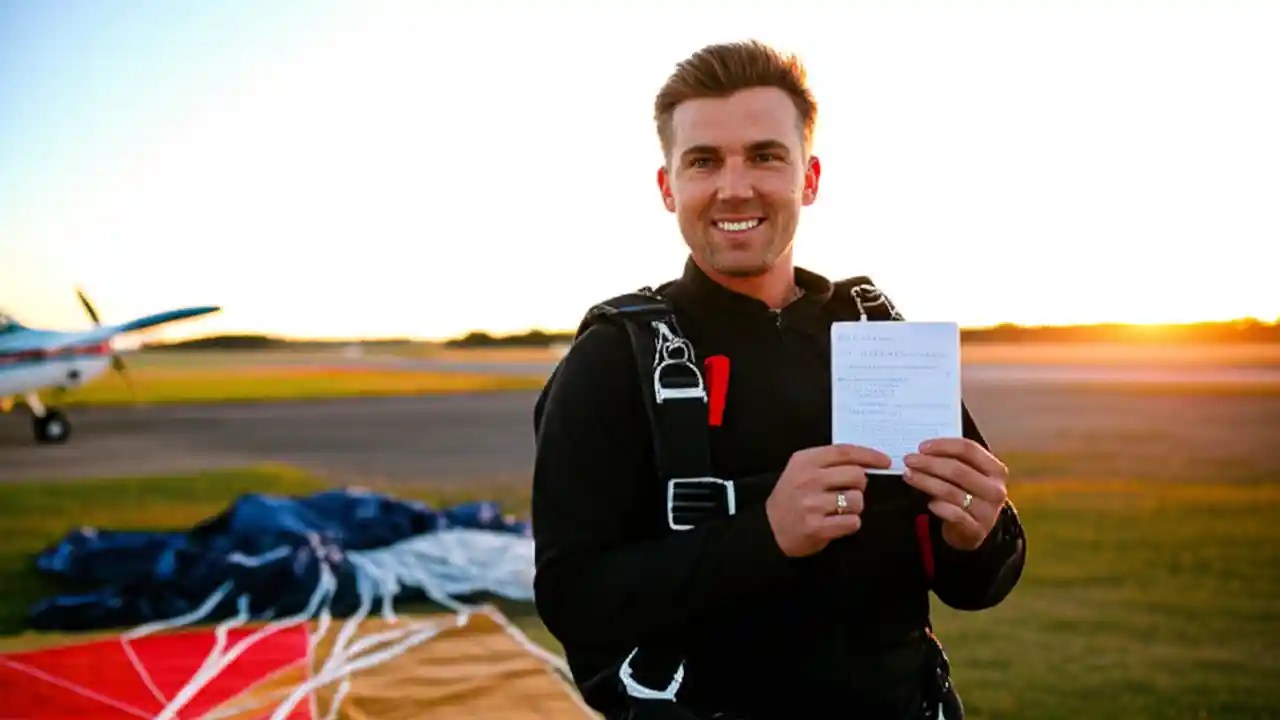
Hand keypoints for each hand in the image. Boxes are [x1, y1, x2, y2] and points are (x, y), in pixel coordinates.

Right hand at [765, 444, 891, 557]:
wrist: (769, 528)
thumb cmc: (791, 497)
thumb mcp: (801, 470)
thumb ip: (828, 462)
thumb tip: (867, 460)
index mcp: (804, 461)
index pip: (845, 452)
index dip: (869, 455)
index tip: (884, 461)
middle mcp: (807, 479)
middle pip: (856, 475)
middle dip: (860, 485)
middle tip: (849, 491)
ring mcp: (811, 504)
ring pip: (857, 500)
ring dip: (855, 507)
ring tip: (840, 509)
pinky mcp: (816, 527)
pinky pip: (852, 522)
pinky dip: (850, 524)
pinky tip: (837, 523)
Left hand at [903, 438, 1009, 550]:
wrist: (975, 529)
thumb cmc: (968, 494)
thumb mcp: (969, 475)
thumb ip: (953, 460)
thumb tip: (923, 450)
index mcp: (995, 470)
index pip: (969, 450)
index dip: (943, 446)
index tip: (921, 447)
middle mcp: (995, 489)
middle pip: (957, 470)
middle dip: (929, 463)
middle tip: (909, 460)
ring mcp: (987, 511)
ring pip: (951, 491)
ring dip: (926, 482)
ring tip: (909, 476)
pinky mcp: (976, 529)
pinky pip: (953, 514)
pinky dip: (939, 507)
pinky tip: (929, 503)